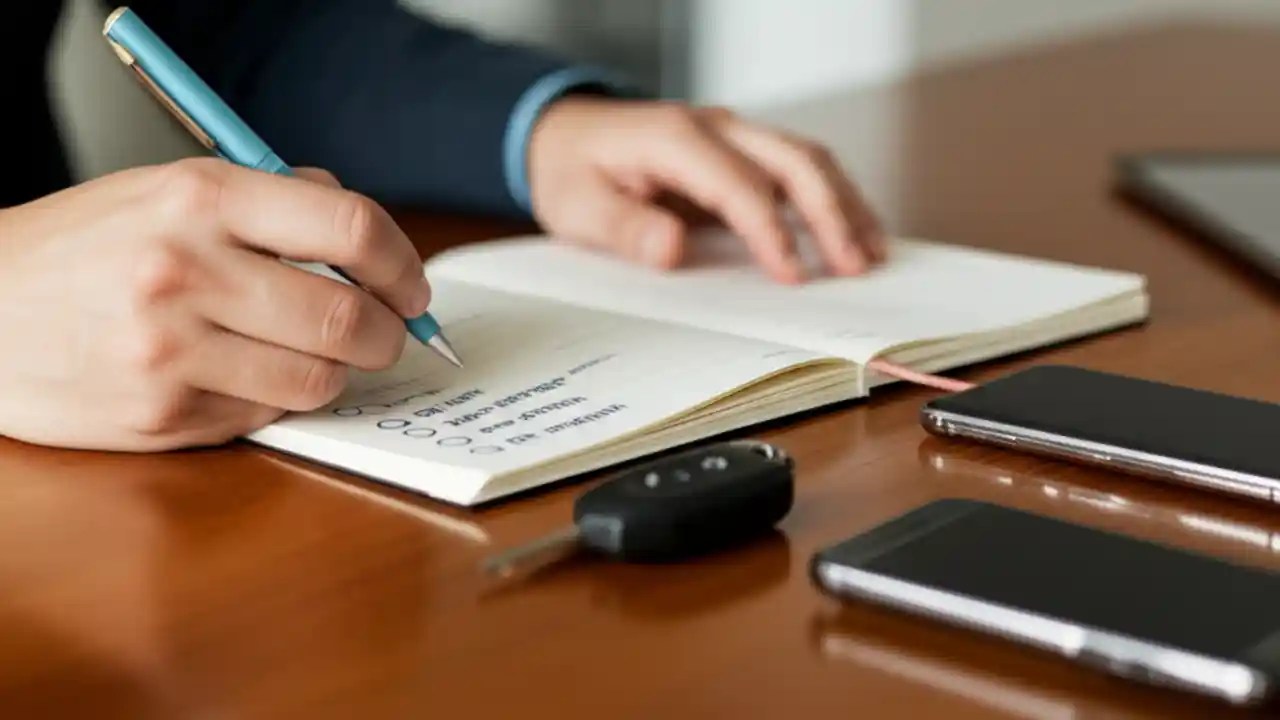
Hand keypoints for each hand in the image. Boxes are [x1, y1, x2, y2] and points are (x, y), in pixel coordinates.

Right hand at [0, 158, 427, 450]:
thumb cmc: (85, 248)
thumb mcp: (167, 190)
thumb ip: (273, 199)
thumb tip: (366, 235)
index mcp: (199, 199)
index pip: (350, 227)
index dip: (402, 263)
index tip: (411, 286)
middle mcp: (186, 271)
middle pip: (348, 319)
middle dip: (391, 333)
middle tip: (389, 333)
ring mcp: (172, 352)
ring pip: (320, 378)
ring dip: (338, 371)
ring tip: (313, 352)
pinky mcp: (163, 415)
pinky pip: (269, 413)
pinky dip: (279, 396)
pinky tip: (246, 373)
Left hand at [526, 97, 885, 282]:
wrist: (566, 136)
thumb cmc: (573, 172)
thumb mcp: (578, 208)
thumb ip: (626, 229)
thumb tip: (672, 250)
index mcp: (675, 139)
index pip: (740, 185)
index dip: (770, 231)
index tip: (791, 276)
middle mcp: (716, 128)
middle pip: (793, 160)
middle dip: (831, 213)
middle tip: (855, 266)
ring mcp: (734, 136)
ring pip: (806, 160)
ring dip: (844, 205)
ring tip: (871, 254)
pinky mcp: (742, 154)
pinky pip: (798, 169)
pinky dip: (831, 199)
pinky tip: (851, 233)